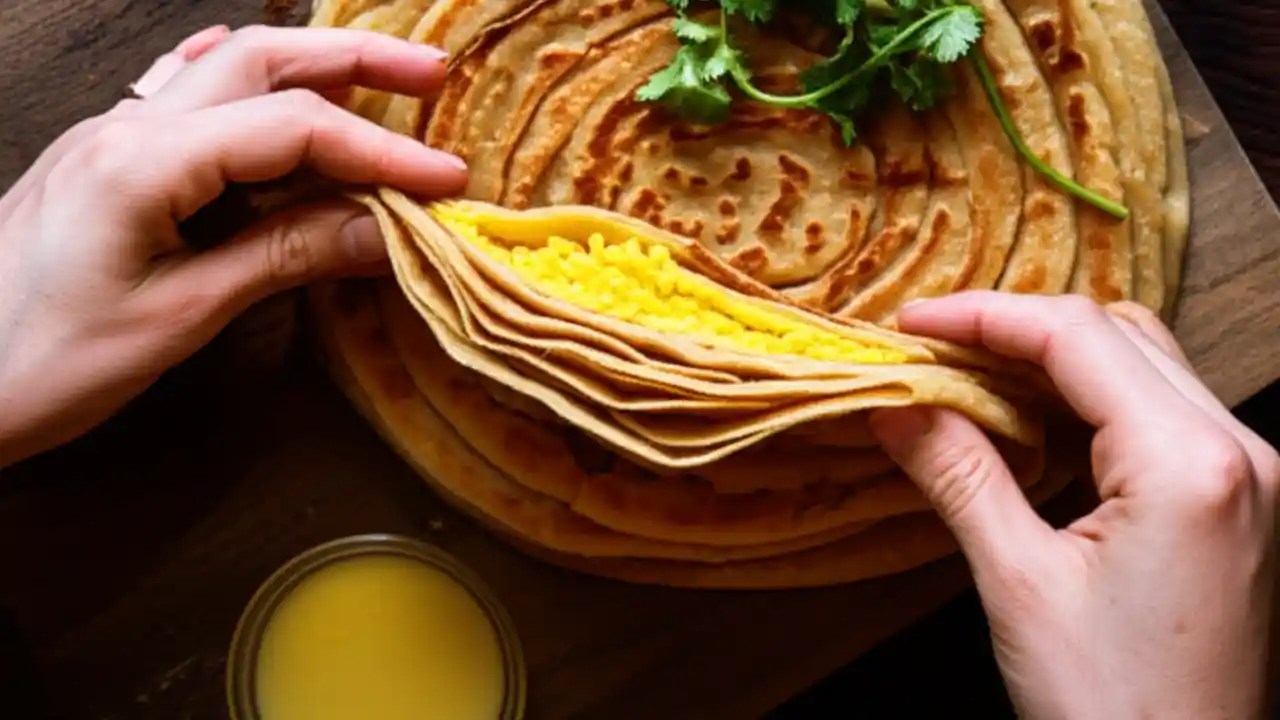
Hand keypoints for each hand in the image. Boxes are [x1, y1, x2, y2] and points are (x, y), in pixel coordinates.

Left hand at [0, 25, 466, 465]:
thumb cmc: (45, 363)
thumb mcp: (179, 317)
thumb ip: (284, 256)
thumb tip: (385, 232)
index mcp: (143, 162)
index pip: (292, 129)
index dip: (382, 153)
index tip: (448, 182)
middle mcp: (127, 128)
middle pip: (258, 60)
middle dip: (353, 60)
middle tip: (432, 76)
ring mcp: (111, 138)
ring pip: (224, 71)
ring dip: (308, 70)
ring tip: (380, 84)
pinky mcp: (107, 164)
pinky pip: (189, 100)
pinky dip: (251, 92)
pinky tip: (276, 98)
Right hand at [870, 293, 1277, 719]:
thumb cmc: (1116, 710)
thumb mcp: (1020, 587)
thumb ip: (958, 477)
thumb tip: (895, 406)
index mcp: (1190, 463)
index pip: (1076, 336)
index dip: (982, 315)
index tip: (909, 323)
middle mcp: (1239, 451)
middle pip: (1117, 332)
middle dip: (1017, 327)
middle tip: (932, 348)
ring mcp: (1250, 477)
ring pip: (1144, 363)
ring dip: (1055, 358)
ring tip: (970, 376)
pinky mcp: (1239, 503)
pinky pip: (1162, 412)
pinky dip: (1091, 397)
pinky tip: (1032, 421)